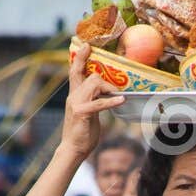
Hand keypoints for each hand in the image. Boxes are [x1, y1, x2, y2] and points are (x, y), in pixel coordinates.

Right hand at [61, 42, 125, 160]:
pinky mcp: (82, 113)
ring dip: (109, 89)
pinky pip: (99, 103)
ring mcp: (76, 104)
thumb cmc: (82, 133)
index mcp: (74, 95)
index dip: (80, 57)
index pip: (75, 71)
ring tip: (118, 97)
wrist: (73, 149)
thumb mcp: (88, 113)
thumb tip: (107, 95)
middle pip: (89, 75)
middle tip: (115, 90)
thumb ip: (93, 101)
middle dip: (104, 79)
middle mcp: (73, 96)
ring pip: (94, 83)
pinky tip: (121, 100)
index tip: (86, 45)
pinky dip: (112, 101)